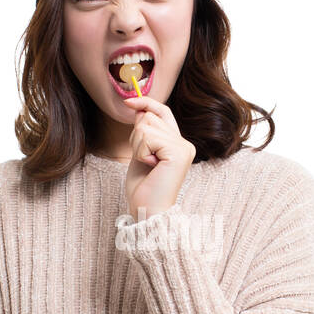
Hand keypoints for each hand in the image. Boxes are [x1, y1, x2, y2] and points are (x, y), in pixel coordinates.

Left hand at [121, 95, 195, 219]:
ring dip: (137, 146)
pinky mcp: (178, 152)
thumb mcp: (141, 154)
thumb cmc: (143, 189)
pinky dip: (141, 152)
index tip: (128, 102)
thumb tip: (139, 110)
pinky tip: (151, 166)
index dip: (147, 103)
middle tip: (143, 159)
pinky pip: (148, 137)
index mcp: (177, 143)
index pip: (163, 112)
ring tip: (148, 164)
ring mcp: (183, 147)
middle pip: (150, 117)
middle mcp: (184, 143)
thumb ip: (144, 133)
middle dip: (136, 136)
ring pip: (146, 126)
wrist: (147, 211)